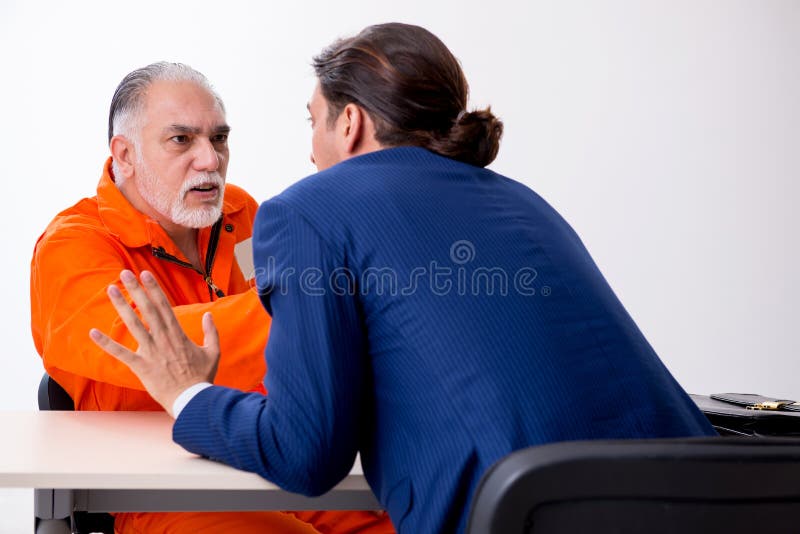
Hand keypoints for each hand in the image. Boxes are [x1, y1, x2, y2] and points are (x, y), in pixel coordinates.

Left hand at [89, 270, 219, 416]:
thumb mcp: (213, 352)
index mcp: (178, 334)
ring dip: (121, 306)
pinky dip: (106, 344)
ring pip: (133, 325)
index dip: (154, 289)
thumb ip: (211, 332)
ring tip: (111, 290)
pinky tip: (93, 332)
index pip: (164, 305)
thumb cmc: (202, 377)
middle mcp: (162, 339)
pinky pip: (121, 354)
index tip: (145, 274)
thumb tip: (208, 315)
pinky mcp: (141, 367)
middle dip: (136, 289)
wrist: (192, 399)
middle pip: (147, 309)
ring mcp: (151, 352)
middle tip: (125, 273)